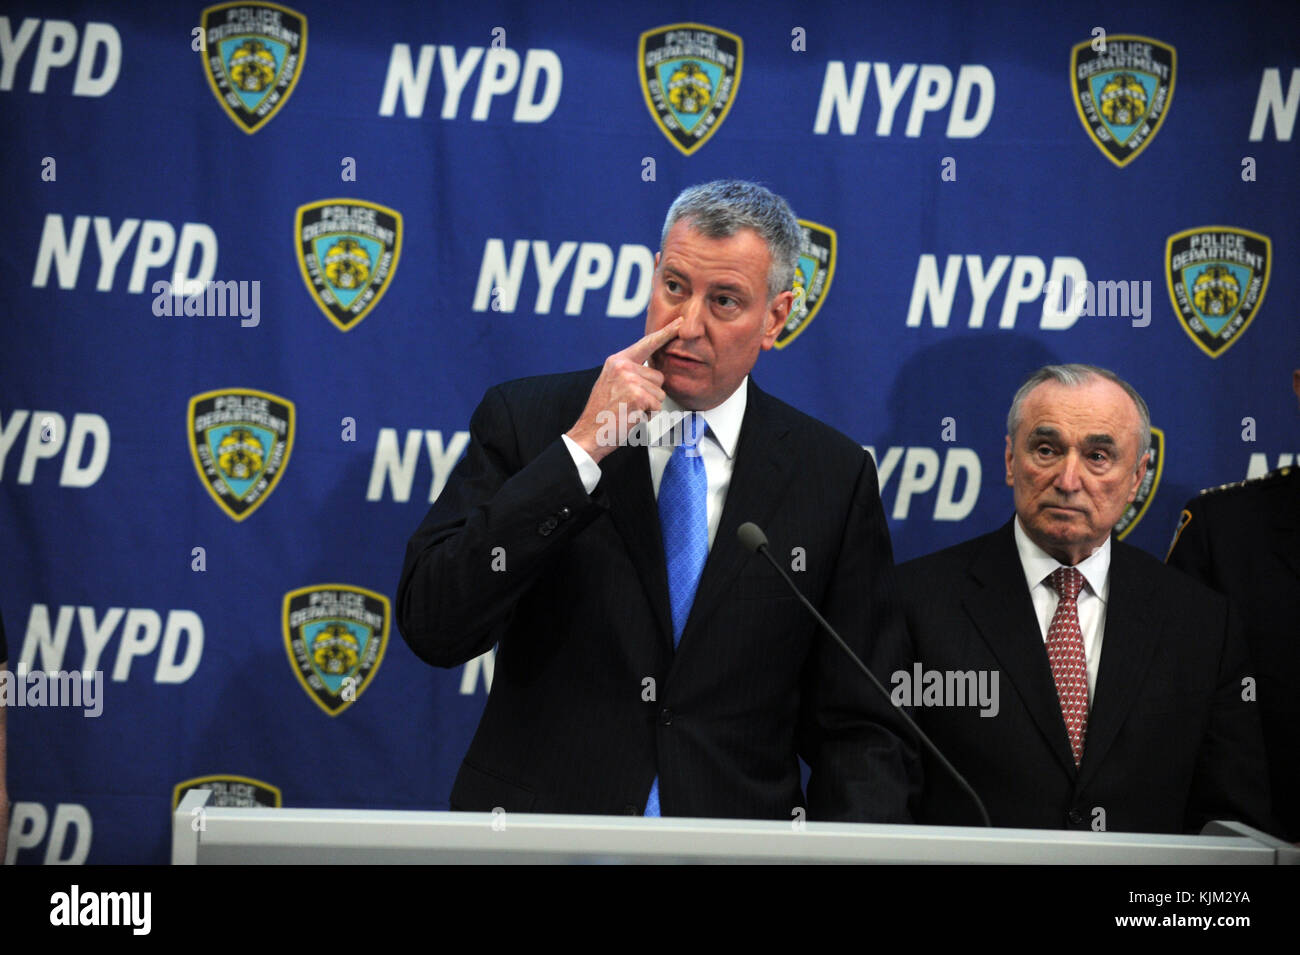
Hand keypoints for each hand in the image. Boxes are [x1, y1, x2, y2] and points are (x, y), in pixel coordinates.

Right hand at [566, 318, 683, 462]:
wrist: (588, 434)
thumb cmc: (602, 414)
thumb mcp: (612, 384)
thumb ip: (629, 372)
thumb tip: (651, 368)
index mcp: (617, 361)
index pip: (646, 343)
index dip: (665, 332)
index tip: (680, 322)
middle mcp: (623, 366)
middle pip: (658, 376)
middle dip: (650, 393)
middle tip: (628, 404)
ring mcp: (629, 380)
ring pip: (660, 393)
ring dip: (649, 406)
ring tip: (628, 410)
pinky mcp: (637, 396)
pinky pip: (657, 406)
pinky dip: (647, 416)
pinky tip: (630, 416)